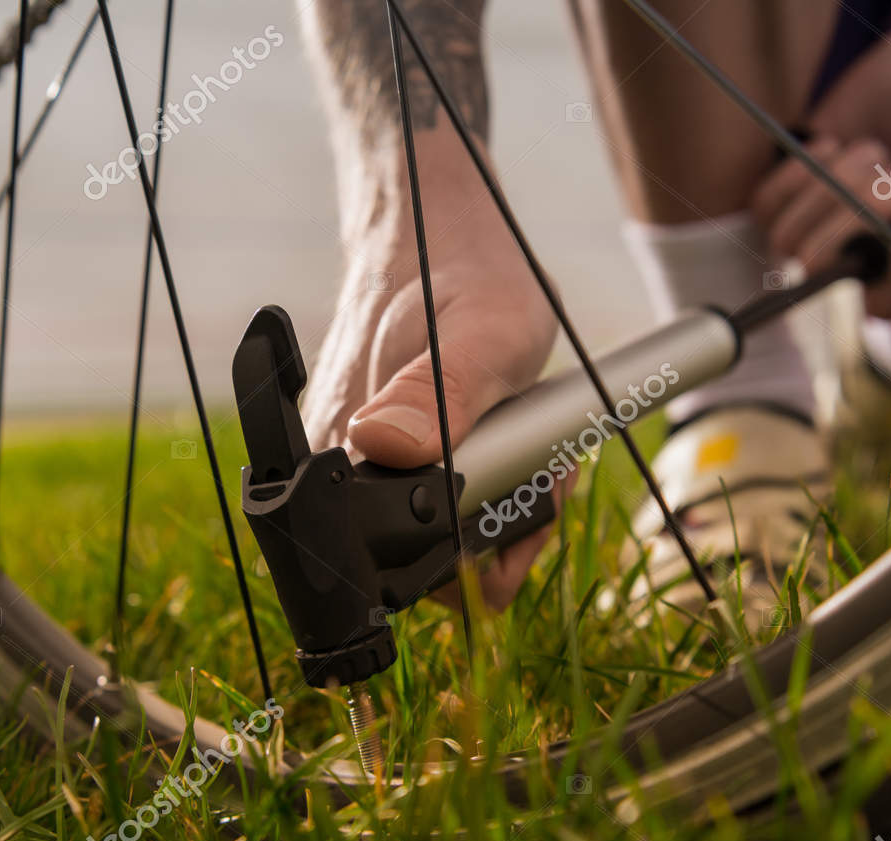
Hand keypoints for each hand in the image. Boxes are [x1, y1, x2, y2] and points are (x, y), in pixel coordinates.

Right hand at [302, 166, 557, 609]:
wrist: (440, 226)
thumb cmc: (464, 272)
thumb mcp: (478, 335)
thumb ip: (438, 398)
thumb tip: (388, 449)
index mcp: (346, 450)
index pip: (404, 564)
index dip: (478, 559)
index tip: (528, 516)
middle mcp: (343, 465)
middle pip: (431, 556)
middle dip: (503, 529)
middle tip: (547, 475)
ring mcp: (368, 459)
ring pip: (448, 526)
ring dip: (509, 500)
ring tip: (540, 448)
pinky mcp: (393, 451)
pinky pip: (451, 490)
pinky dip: (498, 475)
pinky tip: (516, 435)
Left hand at [753, 30, 890, 345]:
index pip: (877, 304)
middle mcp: (851, 263)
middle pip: (822, 264)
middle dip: (868, 205)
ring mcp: (814, 229)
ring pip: (791, 234)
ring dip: (841, 180)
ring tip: (877, 152)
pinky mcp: (786, 194)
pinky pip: (766, 203)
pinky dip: (803, 168)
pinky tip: (837, 144)